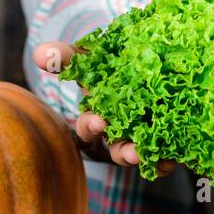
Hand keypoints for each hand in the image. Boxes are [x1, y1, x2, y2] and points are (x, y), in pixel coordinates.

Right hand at [33, 40, 176, 173]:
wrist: (147, 68)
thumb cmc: (110, 68)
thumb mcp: (90, 58)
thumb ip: (67, 56)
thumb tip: (39, 53)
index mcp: (98, 116)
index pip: (89, 127)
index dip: (91, 126)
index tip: (99, 121)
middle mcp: (118, 134)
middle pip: (116, 148)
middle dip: (121, 151)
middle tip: (130, 152)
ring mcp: (139, 141)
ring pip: (141, 156)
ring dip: (147, 158)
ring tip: (153, 156)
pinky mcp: (163, 146)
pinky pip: (164, 159)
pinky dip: (168, 161)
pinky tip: (174, 159)